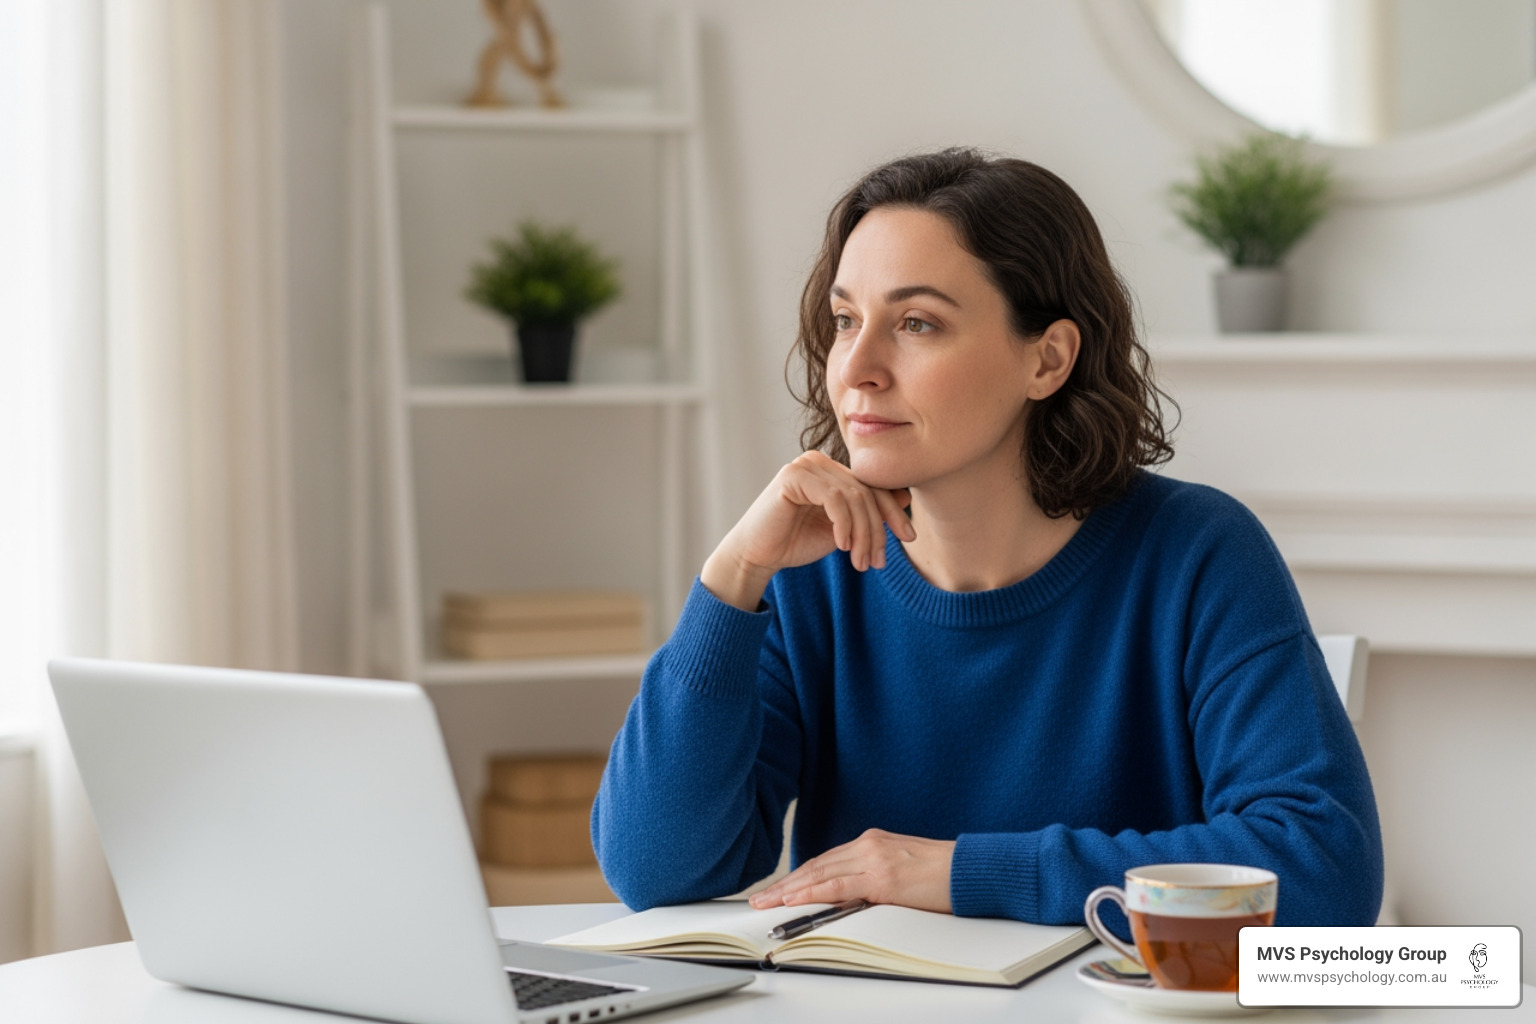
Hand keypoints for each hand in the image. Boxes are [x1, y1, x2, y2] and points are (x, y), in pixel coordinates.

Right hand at [702, 451, 915, 610]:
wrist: (757, 555)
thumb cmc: (795, 542)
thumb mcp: (842, 530)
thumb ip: (866, 513)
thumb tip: (906, 496)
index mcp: (831, 471)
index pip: (872, 485)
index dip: (893, 511)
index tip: (909, 538)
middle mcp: (819, 461)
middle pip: (866, 491)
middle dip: (877, 530)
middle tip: (878, 561)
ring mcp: (805, 465)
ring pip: (853, 497)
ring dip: (862, 533)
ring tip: (860, 562)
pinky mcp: (793, 476)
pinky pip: (834, 498)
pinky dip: (843, 525)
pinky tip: (841, 546)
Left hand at [748, 829, 954, 913]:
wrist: (972, 869)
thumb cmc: (943, 874)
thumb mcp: (901, 870)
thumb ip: (872, 878)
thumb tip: (848, 898)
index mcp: (872, 842)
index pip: (825, 861)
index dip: (799, 875)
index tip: (779, 888)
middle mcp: (868, 845)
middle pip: (816, 865)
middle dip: (786, 883)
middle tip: (761, 897)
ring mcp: (874, 859)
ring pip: (820, 874)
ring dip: (790, 889)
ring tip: (768, 902)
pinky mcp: (883, 878)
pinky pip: (838, 886)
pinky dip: (812, 892)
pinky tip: (794, 899)